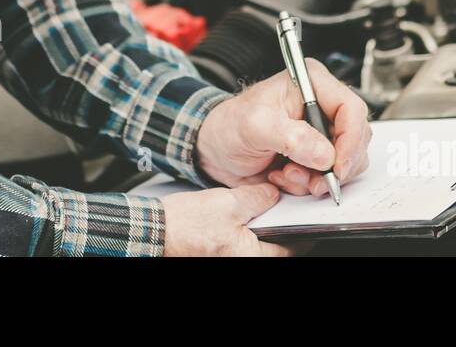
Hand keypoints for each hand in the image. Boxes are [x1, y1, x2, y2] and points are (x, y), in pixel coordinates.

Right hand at [161, 183, 291, 255]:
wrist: (154, 231)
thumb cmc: (184, 226)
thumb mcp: (229, 203)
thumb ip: (258, 198)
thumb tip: (273, 195)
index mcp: (252, 256)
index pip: (293, 246)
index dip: (299, 225)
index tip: (301, 211)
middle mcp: (243, 261)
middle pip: (275, 244)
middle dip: (275, 223)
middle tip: (270, 204)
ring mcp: (231, 259)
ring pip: (257, 242)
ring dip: (257, 224)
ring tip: (246, 208)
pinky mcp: (220, 254)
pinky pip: (241, 242)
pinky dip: (242, 228)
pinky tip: (232, 215)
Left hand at [195, 58, 370, 196]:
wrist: (214, 149)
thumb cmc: (229, 125)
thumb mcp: (254, 125)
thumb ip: (290, 137)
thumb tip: (324, 154)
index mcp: (312, 84)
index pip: (352, 109)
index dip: (351, 140)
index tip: (337, 166)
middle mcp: (322, 106)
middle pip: (356, 139)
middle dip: (334, 165)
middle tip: (309, 178)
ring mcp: (321, 133)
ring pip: (346, 162)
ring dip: (318, 178)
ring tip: (287, 173)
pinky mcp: (316, 156)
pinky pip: (330, 177)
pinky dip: (308, 185)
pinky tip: (284, 176)